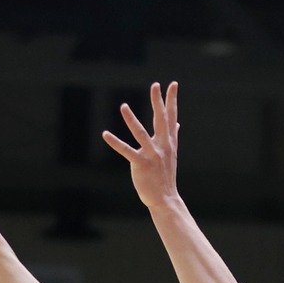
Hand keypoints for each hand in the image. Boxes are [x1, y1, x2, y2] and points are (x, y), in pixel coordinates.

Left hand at [104, 81, 180, 208]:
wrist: (165, 197)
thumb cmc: (165, 175)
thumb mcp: (172, 153)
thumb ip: (173, 136)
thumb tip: (178, 123)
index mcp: (169, 141)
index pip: (171, 116)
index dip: (172, 100)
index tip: (173, 84)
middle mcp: (162, 145)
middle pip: (161, 119)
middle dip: (158, 102)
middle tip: (156, 85)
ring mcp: (152, 155)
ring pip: (140, 133)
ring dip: (131, 119)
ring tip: (123, 106)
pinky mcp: (140, 164)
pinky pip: (126, 151)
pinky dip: (115, 142)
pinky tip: (105, 134)